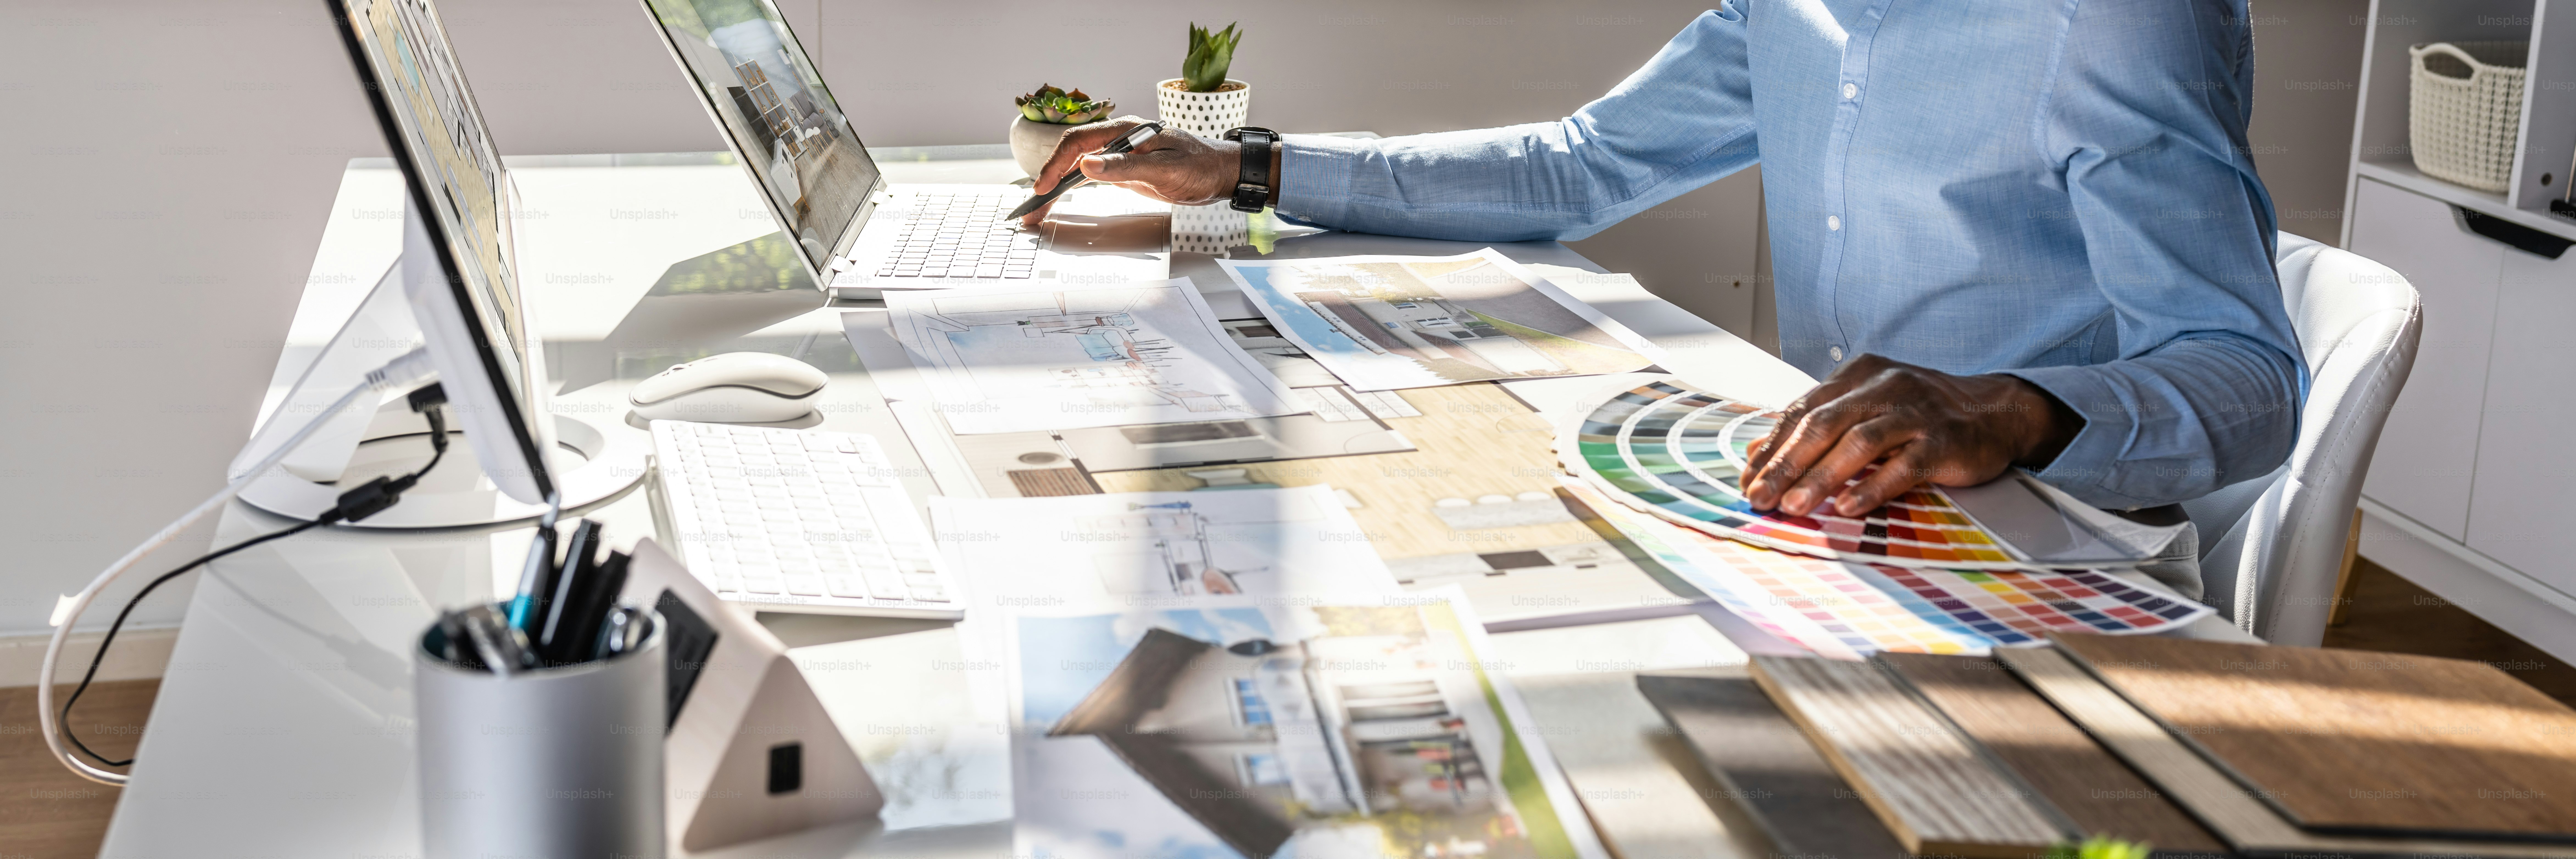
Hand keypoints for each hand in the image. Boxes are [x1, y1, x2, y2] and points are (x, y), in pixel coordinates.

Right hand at [1021, 116, 1234, 226]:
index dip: (1056, 163)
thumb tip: (1087, 164)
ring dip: (1057, 189)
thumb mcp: (1164, 170)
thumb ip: (1125, 167)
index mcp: (1125, 131)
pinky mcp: (1122, 170)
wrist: (1220, 173)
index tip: (1043, 186)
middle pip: (1071, 156)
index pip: (1079, 142)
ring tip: (1037, 212)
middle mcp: (1118, 139)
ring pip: (1077, 169)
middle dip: (1048, 180)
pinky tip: (1059, 202)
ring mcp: (1118, 154)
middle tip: (1031, 209)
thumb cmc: (1199, 166)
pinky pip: (1090, 178)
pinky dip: (1073, 190)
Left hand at [1740, 354, 2082, 517]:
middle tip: (1760, 496)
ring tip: (1794, 506)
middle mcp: (1883, 386)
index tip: (1747, 479)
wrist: (1993, 411)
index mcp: (1858, 376)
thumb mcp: (1863, 410)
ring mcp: (1915, 411)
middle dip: (1786, 464)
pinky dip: (1873, 486)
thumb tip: (1756, 453)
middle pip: (1822, 424)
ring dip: (1821, 477)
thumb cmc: (1921, 415)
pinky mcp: (1942, 440)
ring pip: (1858, 443)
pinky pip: (1903, 465)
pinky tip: (1849, 507)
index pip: (1802, 411)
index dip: (1771, 447)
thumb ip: (1813, 428)